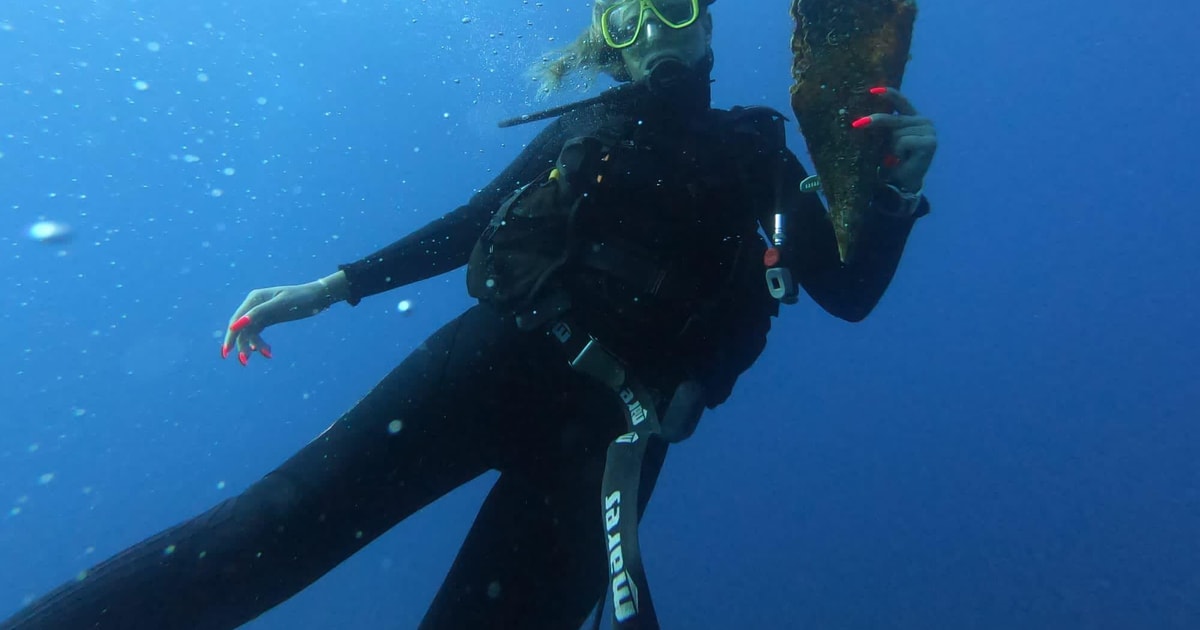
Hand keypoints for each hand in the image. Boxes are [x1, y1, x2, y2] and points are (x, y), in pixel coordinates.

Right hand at [220, 271, 347, 365]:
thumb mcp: (280, 305)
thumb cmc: (300, 298)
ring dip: (253, 346)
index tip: (227, 352)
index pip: (236, 320)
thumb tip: (237, 324)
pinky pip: (258, 334)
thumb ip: (258, 313)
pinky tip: (266, 352)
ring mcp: (261, 312)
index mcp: (254, 299)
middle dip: (241, 345)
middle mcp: (254, 305)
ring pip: (250, 333)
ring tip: (266, 355)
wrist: (316, 297)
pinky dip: (260, 343)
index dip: (231, 337)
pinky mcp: (268, 319)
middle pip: (241, 328)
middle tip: (244, 362)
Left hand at [852, 87, 937, 193]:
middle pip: (894, 119)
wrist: (902, 185)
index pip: (901, 102)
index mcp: (914, 119)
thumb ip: (884, 126)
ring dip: (890, 147)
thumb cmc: (891, 162)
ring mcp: (929, 131)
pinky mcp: (930, 142)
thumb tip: (866, 115)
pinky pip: (902, 141)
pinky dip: (897, 152)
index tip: (872, 90)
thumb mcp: (885, 140)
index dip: (888, 94)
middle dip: (875, 123)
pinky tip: (902, 160)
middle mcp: (924, 122)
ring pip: (897, 132)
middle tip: (857, 124)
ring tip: (895, 158)